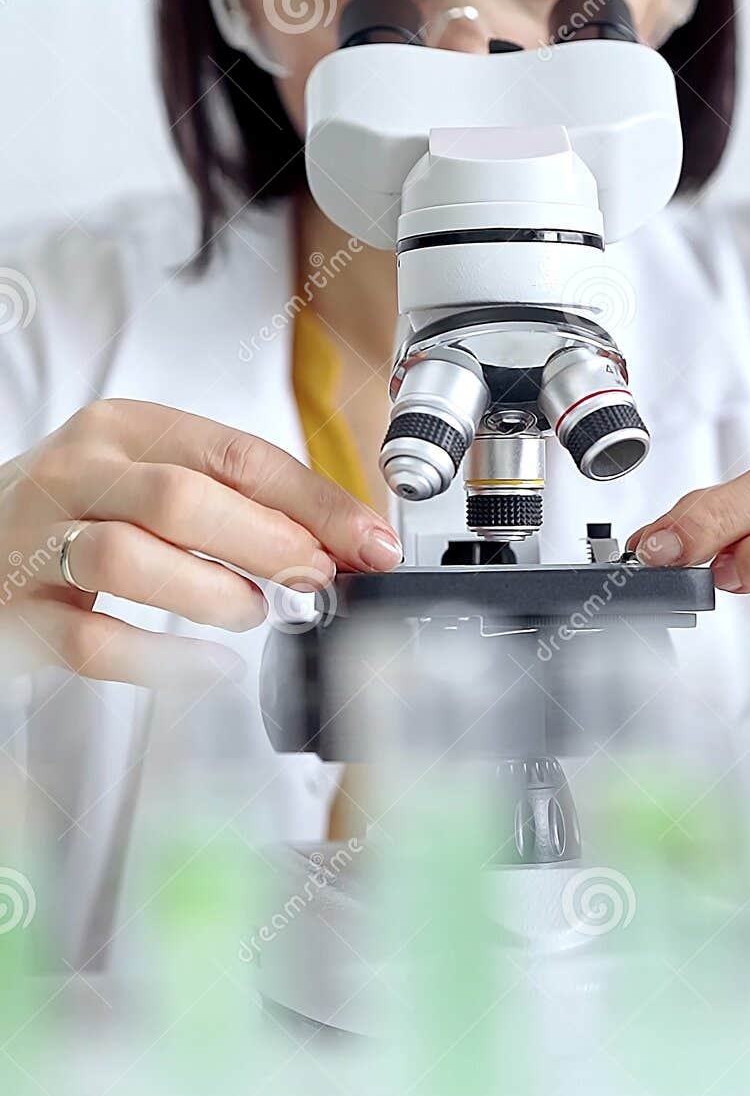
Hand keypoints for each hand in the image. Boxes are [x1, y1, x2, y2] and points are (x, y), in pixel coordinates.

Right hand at [0, 399, 401, 686]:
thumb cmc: (83, 512)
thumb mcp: (152, 478)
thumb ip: (237, 499)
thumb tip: (342, 539)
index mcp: (124, 429)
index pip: (236, 455)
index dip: (314, 502)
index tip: (369, 542)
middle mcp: (76, 474)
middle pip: (182, 499)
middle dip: (267, 543)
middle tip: (316, 578)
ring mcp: (37, 543)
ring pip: (129, 559)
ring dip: (211, 593)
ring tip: (250, 613)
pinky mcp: (19, 613)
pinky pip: (92, 641)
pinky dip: (161, 659)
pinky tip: (208, 666)